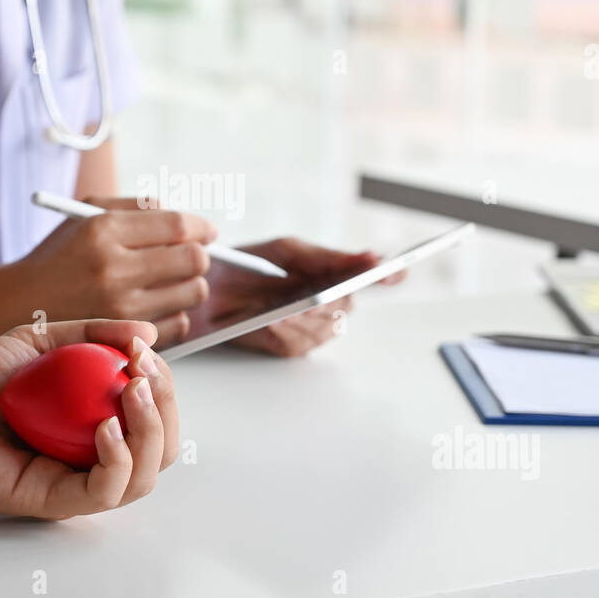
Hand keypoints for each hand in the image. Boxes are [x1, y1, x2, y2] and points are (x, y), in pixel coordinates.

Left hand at [0, 319, 177, 519]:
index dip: (163, 384)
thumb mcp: (38, 340)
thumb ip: (91, 332)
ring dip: (152, 432)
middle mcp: (93, 458)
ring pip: (145, 475)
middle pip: (162, 448)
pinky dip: (118, 459)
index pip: (155, 415)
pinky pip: (106, 492)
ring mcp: (76, 482)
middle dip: (167, 407)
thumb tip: (148, 334)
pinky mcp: (55, 503)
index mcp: (95, 424)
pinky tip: (103, 426)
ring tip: (130, 394)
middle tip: (144, 374)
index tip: (143, 351)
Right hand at [10, 198, 213, 342]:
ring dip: (190, 285)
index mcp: (102, 229)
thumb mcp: (86, 213)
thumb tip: (188, 220)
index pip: (177, 226)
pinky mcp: (123, 337)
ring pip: (191, 294)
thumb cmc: (58, 255)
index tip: (208, 232)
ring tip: (169, 281)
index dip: (201, 228)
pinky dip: (176, 314)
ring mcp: (118, 307)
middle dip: (200, 256)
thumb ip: (137, 207)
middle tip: (191, 256)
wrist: (15, 303)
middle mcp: (112, 268)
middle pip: (193, 261)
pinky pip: (179, 325)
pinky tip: (155, 305)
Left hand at [188, 238, 394, 357]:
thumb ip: (327, 256)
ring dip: (309, 317)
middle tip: (326, 291)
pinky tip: (275, 320)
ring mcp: (303, 328)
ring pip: (324, 328)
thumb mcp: (287, 251)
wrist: (200, 287)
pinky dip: (287, 331)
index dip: (385, 276)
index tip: (398, 270)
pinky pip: (296, 343)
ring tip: (293, 306)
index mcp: (326, 278)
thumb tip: (370, 258)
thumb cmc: (245, 266)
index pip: (364, 279)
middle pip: (345, 307)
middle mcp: (320, 305)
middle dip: (335, 299)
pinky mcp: (283, 346)